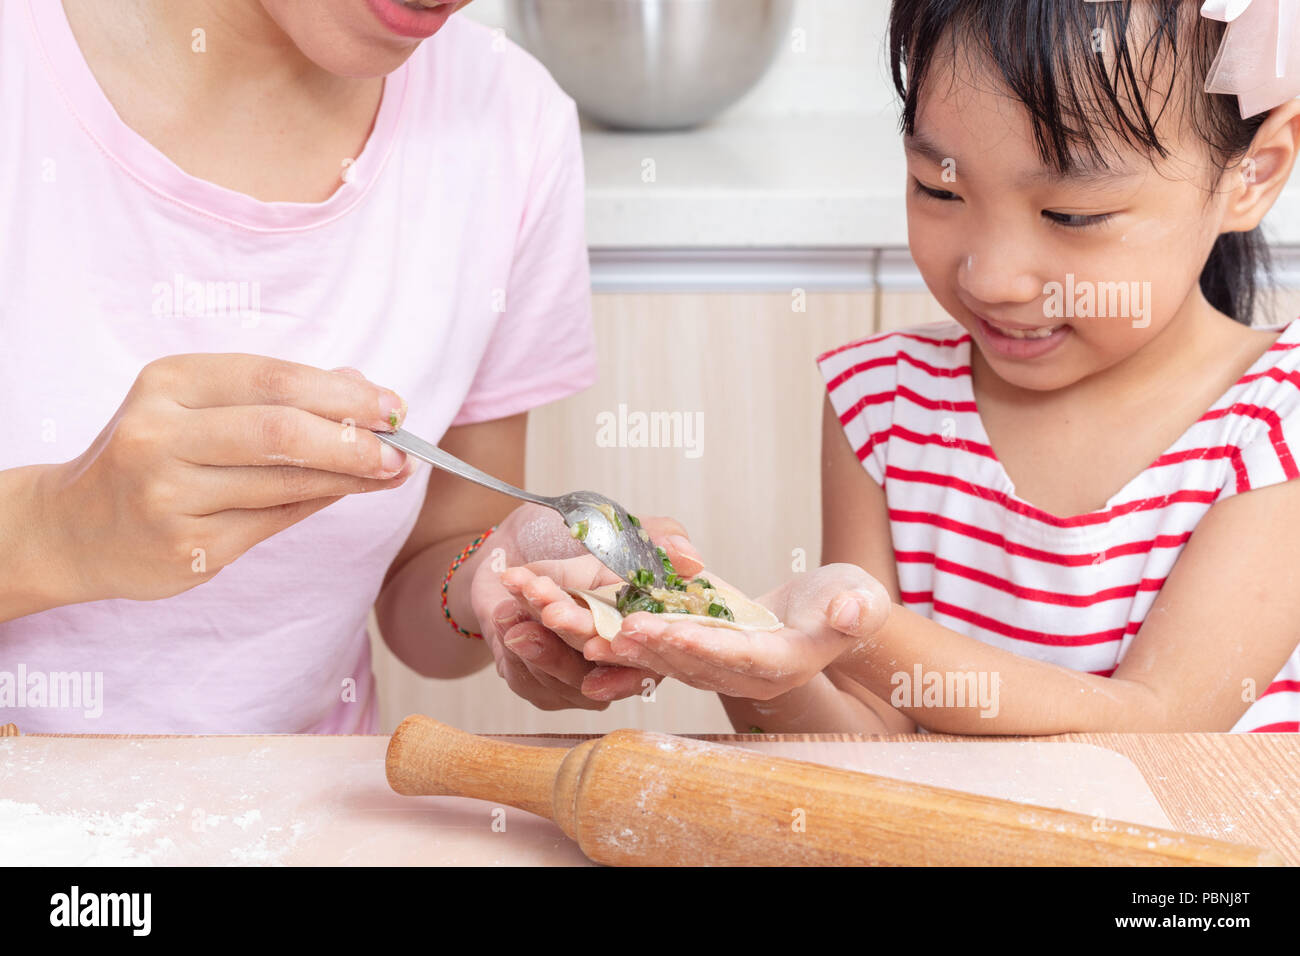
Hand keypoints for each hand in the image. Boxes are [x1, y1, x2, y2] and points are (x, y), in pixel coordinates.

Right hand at [37, 355, 413, 603]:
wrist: (75, 528)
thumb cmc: (155, 455)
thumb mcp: (197, 406)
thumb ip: (277, 396)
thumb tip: (362, 384)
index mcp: (167, 384)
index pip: (273, 379)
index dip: (343, 392)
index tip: (393, 405)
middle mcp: (159, 436)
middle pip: (281, 431)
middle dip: (355, 439)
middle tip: (403, 448)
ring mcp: (168, 496)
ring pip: (285, 482)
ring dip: (352, 477)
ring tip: (393, 471)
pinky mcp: (186, 547)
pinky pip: (275, 521)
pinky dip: (321, 503)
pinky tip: (348, 493)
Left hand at [469, 503, 700, 709]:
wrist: (501, 556)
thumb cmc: (558, 539)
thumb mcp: (613, 528)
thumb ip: (658, 540)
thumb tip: (692, 559)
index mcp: (644, 623)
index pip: (651, 652)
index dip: (635, 650)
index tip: (611, 637)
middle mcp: (615, 656)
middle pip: (602, 658)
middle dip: (574, 632)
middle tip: (553, 612)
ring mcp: (578, 675)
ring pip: (563, 673)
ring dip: (539, 637)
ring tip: (517, 602)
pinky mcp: (541, 687)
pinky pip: (529, 681)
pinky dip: (514, 645)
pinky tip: (504, 614)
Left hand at [582, 563, 891, 699]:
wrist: (834, 608)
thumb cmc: (850, 599)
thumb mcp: (862, 597)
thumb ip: (857, 609)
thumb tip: (849, 613)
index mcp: (786, 664)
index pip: (741, 657)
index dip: (706, 646)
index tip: (672, 633)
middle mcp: (752, 676)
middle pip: (699, 664)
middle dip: (659, 648)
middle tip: (621, 632)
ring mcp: (729, 670)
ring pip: (677, 663)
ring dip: (640, 651)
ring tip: (602, 636)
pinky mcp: (712, 657)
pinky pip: (670, 655)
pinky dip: (639, 647)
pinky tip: (604, 637)